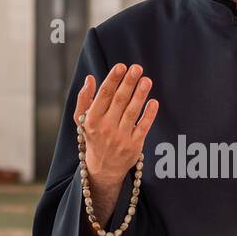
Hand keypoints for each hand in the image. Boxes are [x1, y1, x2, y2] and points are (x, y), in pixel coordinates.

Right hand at [75, 62, 158, 186]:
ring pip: (132, 112)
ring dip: (140, 95)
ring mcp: (120, 138)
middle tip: (137, 68)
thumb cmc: (94, 137)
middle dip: (128, 83)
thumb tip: (89, 78)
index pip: (104, 96)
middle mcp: (106, 128)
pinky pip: (143, 127)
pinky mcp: (134, 146)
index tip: (121, 66)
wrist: (103, 169)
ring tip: (147, 80)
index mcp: (92, 120)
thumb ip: (84, 99)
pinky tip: (153, 102)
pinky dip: (149, 115)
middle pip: (119, 101)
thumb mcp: (83, 120)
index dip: (113, 80)